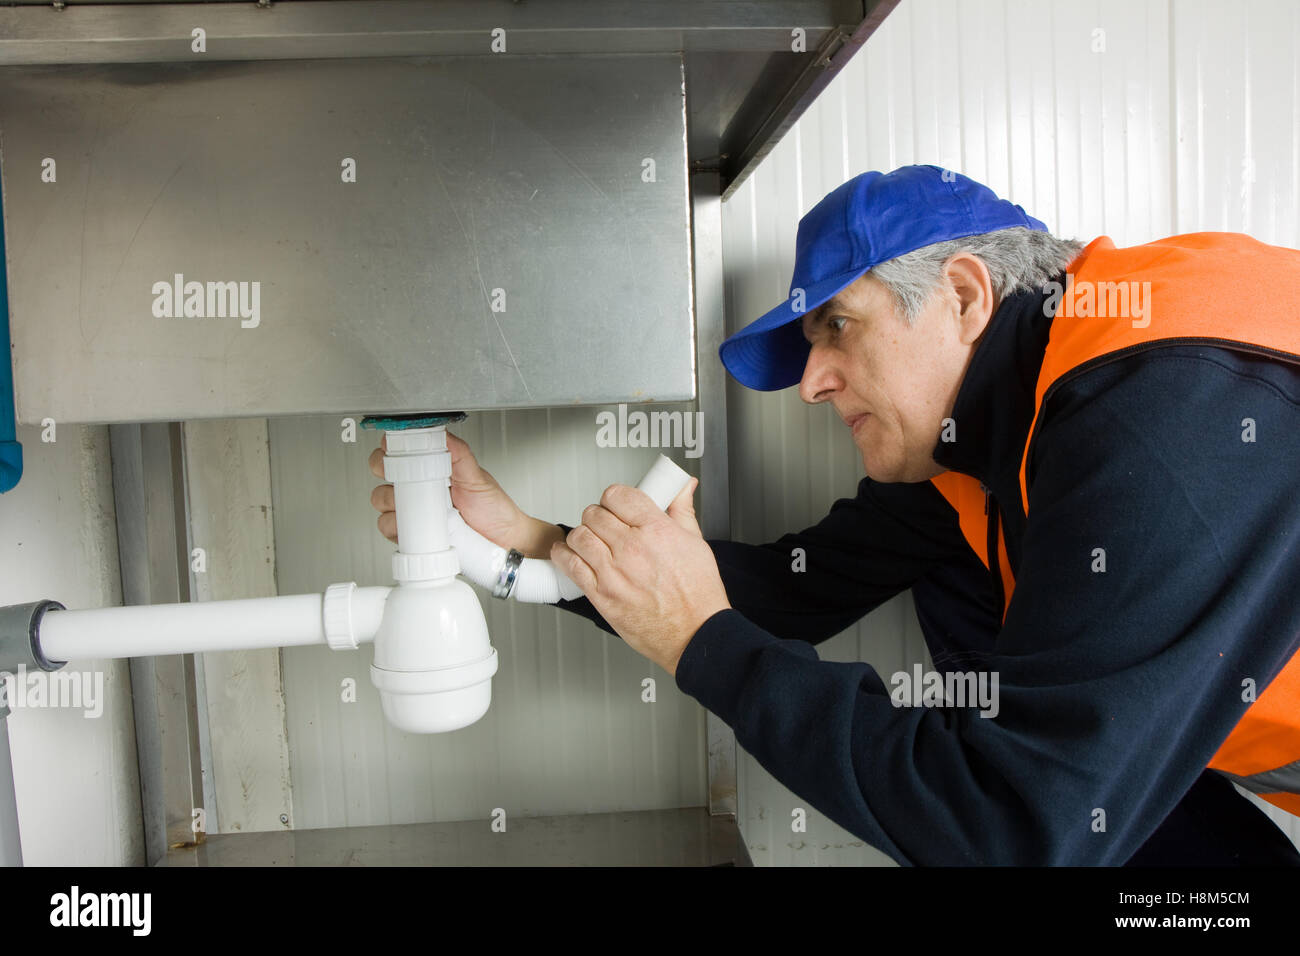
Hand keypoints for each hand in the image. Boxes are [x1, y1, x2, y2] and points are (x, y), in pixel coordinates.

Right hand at [369, 430, 527, 548]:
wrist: (502, 540)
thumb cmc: (493, 508)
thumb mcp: (477, 477)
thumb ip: (460, 453)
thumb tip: (443, 435)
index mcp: (429, 469)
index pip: (397, 453)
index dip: (388, 451)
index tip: (393, 452)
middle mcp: (416, 489)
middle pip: (381, 477)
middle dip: (386, 476)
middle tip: (409, 482)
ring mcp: (412, 512)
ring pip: (381, 502)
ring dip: (392, 503)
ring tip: (422, 507)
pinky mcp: (411, 534)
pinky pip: (388, 528)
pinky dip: (395, 527)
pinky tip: (415, 526)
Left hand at [550, 476, 729, 676]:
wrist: (695, 634)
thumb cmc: (698, 596)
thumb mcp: (696, 543)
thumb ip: (682, 510)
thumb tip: (683, 486)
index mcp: (657, 530)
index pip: (618, 495)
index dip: (614, 497)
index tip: (616, 504)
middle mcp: (632, 549)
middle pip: (595, 513)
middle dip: (599, 516)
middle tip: (605, 524)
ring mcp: (614, 572)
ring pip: (578, 536)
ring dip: (582, 534)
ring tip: (590, 540)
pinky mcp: (601, 595)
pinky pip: (569, 565)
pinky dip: (564, 555)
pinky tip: (570, 554)